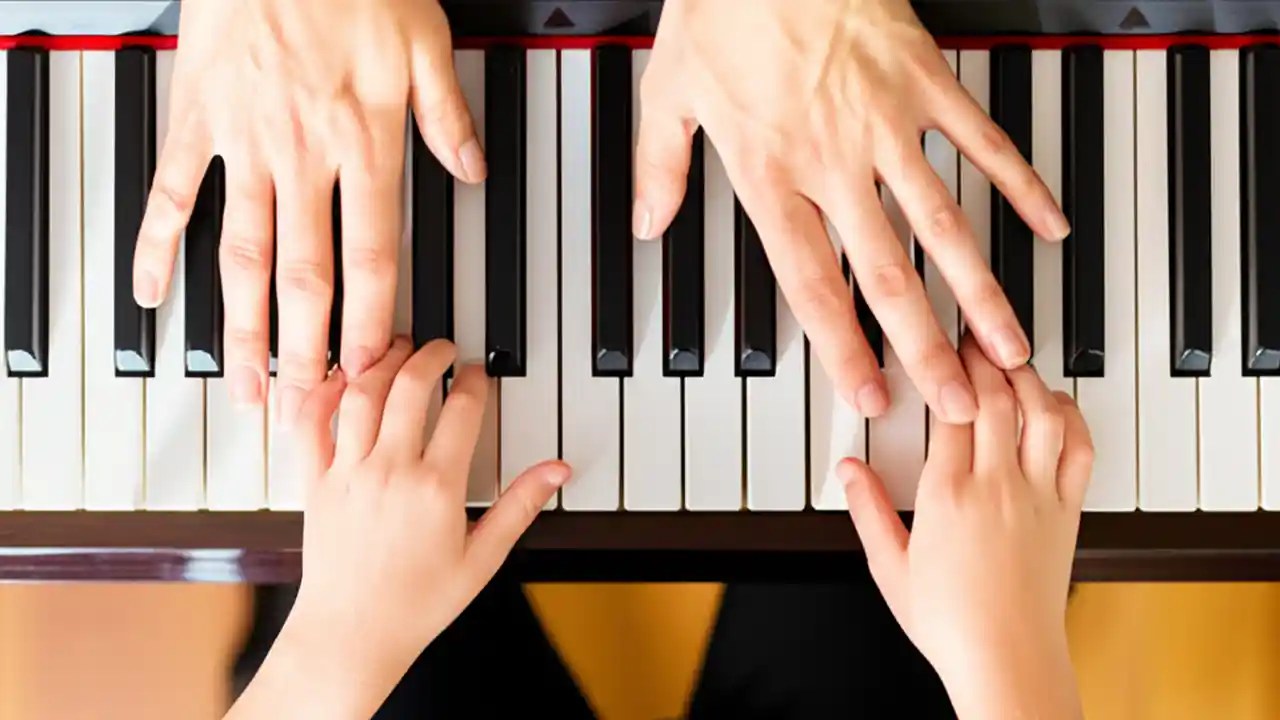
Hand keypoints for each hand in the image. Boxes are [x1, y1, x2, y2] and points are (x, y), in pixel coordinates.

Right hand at [133, 0, 482, 423]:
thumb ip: (448, 117)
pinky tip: (151, 295)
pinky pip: (172, 194)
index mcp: (366, 142)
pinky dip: (157, 245)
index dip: (372, 321)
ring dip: (240, 327)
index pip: (374, 255)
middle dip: (303, 353)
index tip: (369, 371)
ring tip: (241, 384)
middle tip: (302, 411)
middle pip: (305, 276)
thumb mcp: (426, 41)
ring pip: (241, 254)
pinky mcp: (197, 120)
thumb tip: (472, 175)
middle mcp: (304, 156)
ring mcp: (244, 143)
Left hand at [225, 338, 568, 718]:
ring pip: (363, 392)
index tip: (478, 374)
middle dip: (431, 355)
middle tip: (443, 349)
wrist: (352, 635)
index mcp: (436, 487)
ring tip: (399, 351)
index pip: (462, 409)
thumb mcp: (483, 558)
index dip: (474, 380)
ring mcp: (349, 473)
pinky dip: (324, 392)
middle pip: (410, 385)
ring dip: (383, 362)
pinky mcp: (315, 482)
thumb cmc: (417, 604)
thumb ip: (520, 506)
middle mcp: (391, 471)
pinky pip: (312, 423)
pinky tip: (342, 378)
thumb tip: (558, 470)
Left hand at [636, 0, 1068, 421]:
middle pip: (887, 273)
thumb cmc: (724, 4)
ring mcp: (886, 125)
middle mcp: (833, 162)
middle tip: (955, 401)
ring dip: (980, 291)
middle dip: (923, 347)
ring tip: (1010, 345)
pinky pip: (983, 140)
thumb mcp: (669, 89)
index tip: (868, 395)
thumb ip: (662, 166)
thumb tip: (650, 224)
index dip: (841, 348)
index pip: (810, 283)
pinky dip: (1021, 184)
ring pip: (943, 224)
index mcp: (769, 172)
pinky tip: (1051, 225)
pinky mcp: (925, 82)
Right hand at [840, 334, 1091, 717]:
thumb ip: (868, 509)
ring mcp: (1038, 496)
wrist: (1007, 661)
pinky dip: (1069, 416)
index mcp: (947, 494)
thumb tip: (847, 468)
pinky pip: (1080, 448)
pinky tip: (1053, 402)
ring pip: (1042, 413)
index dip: (944, 369)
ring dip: (1026, 377)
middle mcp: (997, 486)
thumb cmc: (949, 622)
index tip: (935, 345)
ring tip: (1007, 358)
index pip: (950, 408)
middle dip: (984, 358)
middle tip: (969, 337)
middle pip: (998, 398)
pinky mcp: (1067, 511)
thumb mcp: (889, 566)